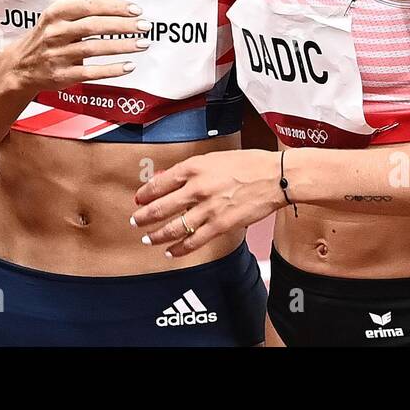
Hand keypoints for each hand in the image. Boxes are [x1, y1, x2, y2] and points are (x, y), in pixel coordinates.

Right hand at [8, 0, 148, 93]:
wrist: (20, 66)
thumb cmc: (46, 36)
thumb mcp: (60, 15)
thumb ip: (87, 3)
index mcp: (56, 13)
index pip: (89, 6)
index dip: (115, 7)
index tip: (136, 9)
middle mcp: (55, 32)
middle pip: (94, 26)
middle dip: (123, 26)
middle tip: (145, 25)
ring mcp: (57, 55)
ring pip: (94, 49)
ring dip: (122, 46)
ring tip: (142, 44)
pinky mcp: (61, 75)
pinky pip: (91, 72)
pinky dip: (111, 70)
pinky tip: (128, 66)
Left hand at [130, 150, 283, 258]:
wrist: (274, 177)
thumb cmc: (247, 164)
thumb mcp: (214, 158)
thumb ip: (190, 169)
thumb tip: (166, 178)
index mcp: (194, 167)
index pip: (159, 183)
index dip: (145, 193)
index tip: (139, 199)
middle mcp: (197, 188)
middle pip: (160, 207)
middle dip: (144, 217)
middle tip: (135, 221)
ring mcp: (208, 209)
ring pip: (173, 227)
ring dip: (156, 235)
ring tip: (147, 238)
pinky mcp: (220, 225)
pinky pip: (193, 241)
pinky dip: (179, 249)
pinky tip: (171, 251)